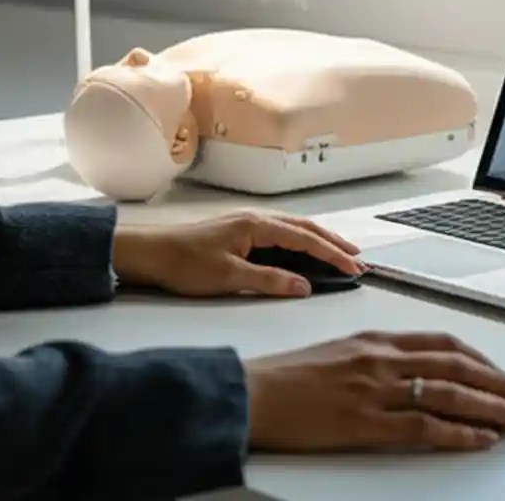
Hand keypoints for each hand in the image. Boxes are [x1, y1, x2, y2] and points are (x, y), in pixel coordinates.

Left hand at [111, 210, 362, 297]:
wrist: (148, 253)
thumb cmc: (184, 263)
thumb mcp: (229, 277)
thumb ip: (270, 280)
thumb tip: (305, 285)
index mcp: (257, 225)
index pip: (305, 239)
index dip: (332, 254)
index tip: (353, 268)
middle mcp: (255, 219)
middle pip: (304, 228)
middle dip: (333, 242)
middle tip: (356, 258)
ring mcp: (246, 224)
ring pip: (293, 229)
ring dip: (318, 240)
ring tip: (338, 253)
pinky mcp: (238, 232)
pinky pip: (279, 233)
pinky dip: (299, 241)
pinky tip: (302, 251)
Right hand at [243, 331, 504, 451]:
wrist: (251, 394)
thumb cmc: (288, 378)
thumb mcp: (339, 352)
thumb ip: (378, 357)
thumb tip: (414, 369)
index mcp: (378, 339)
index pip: (446, 344)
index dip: (484, 360)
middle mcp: (384, 358)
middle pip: (460, 368)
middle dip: (503, 384)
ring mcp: (377, 390)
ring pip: (452, 394)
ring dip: (496, 409)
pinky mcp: (366, 422)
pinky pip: (425, 427)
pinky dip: (460, 433)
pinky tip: (483, 439)